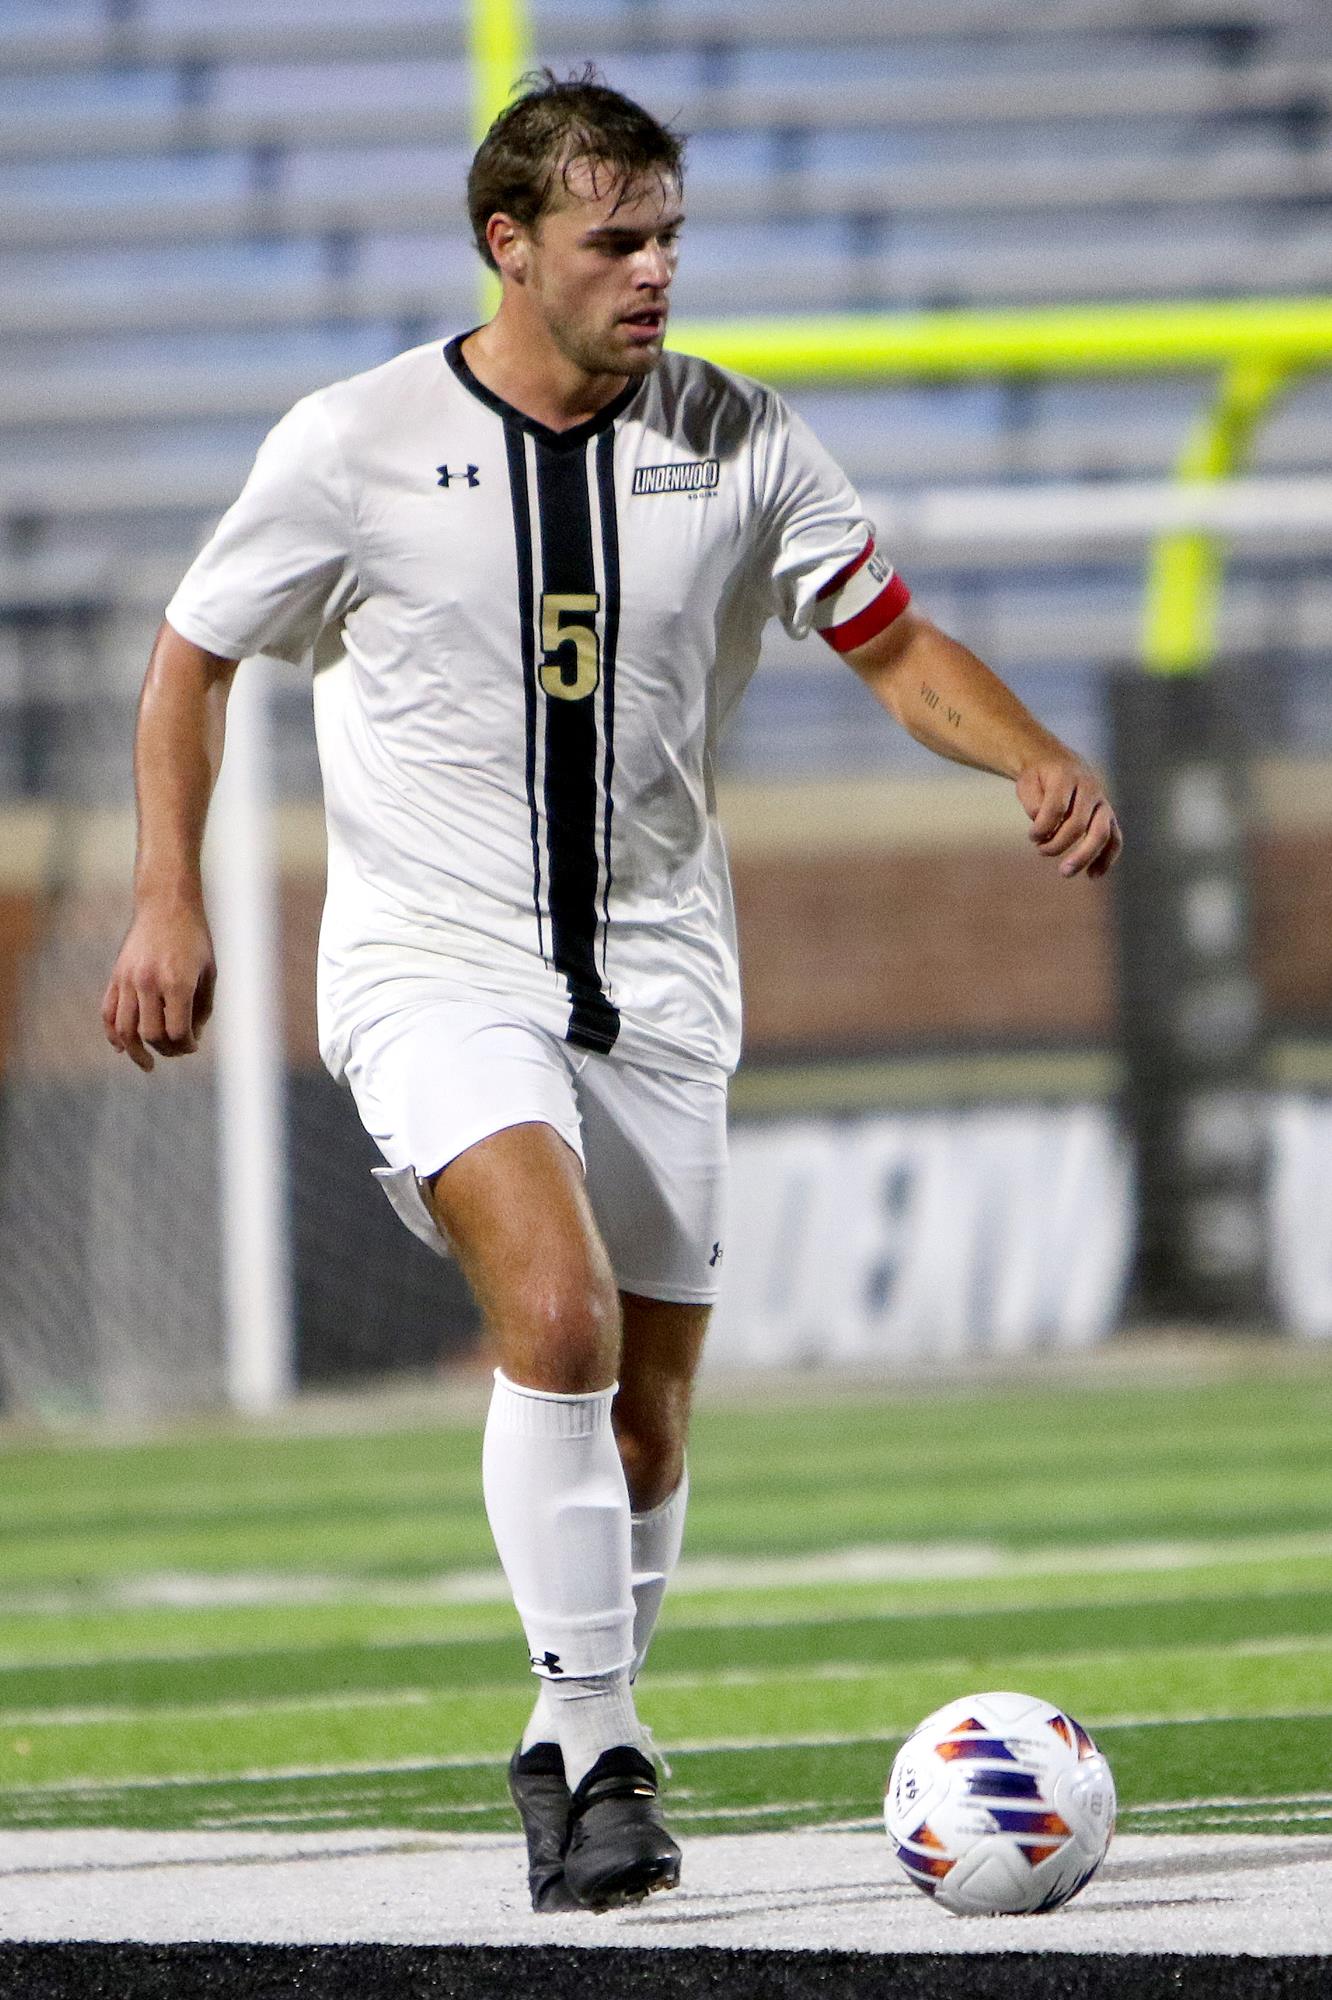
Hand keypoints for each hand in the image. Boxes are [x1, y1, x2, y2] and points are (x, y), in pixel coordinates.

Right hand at [102, 900, 216, 1071]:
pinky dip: (112, 1033)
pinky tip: (121, 1047)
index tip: (193, 1046)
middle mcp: (149, 983)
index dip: (187, 1046)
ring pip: (124, 1029)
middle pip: (150, 1034)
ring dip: (135, 1051)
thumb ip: (202, 1008)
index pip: (177, 1031)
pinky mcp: (116, 976)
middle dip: (165, 1049)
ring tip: (146, 1063)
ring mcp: (128, 980)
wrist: (166, 905)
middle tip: (176, 1050)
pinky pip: (108, 1012)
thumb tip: (191, 1039)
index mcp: (177, 982)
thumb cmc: (195, 939)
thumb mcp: (209, 972)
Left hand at [1016, 755, 1122, 879]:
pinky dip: (1106, 858)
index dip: (1042, 827)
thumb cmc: (1040, 777)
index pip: (1056, 808)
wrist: (1059, 761)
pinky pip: (1114, 838)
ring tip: (1065, 872)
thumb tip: (1045, 831)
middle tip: (1042, 853)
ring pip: (1102, 833)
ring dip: (1084, 856)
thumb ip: (1034, 804)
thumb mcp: (1027, 783)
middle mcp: (1089, 788)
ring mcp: (1102, 802)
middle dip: (1060, 844)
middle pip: (1080, 823)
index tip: (1032, 837)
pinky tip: (1093, 875)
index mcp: (1067, 777)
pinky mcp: (1108, 816)